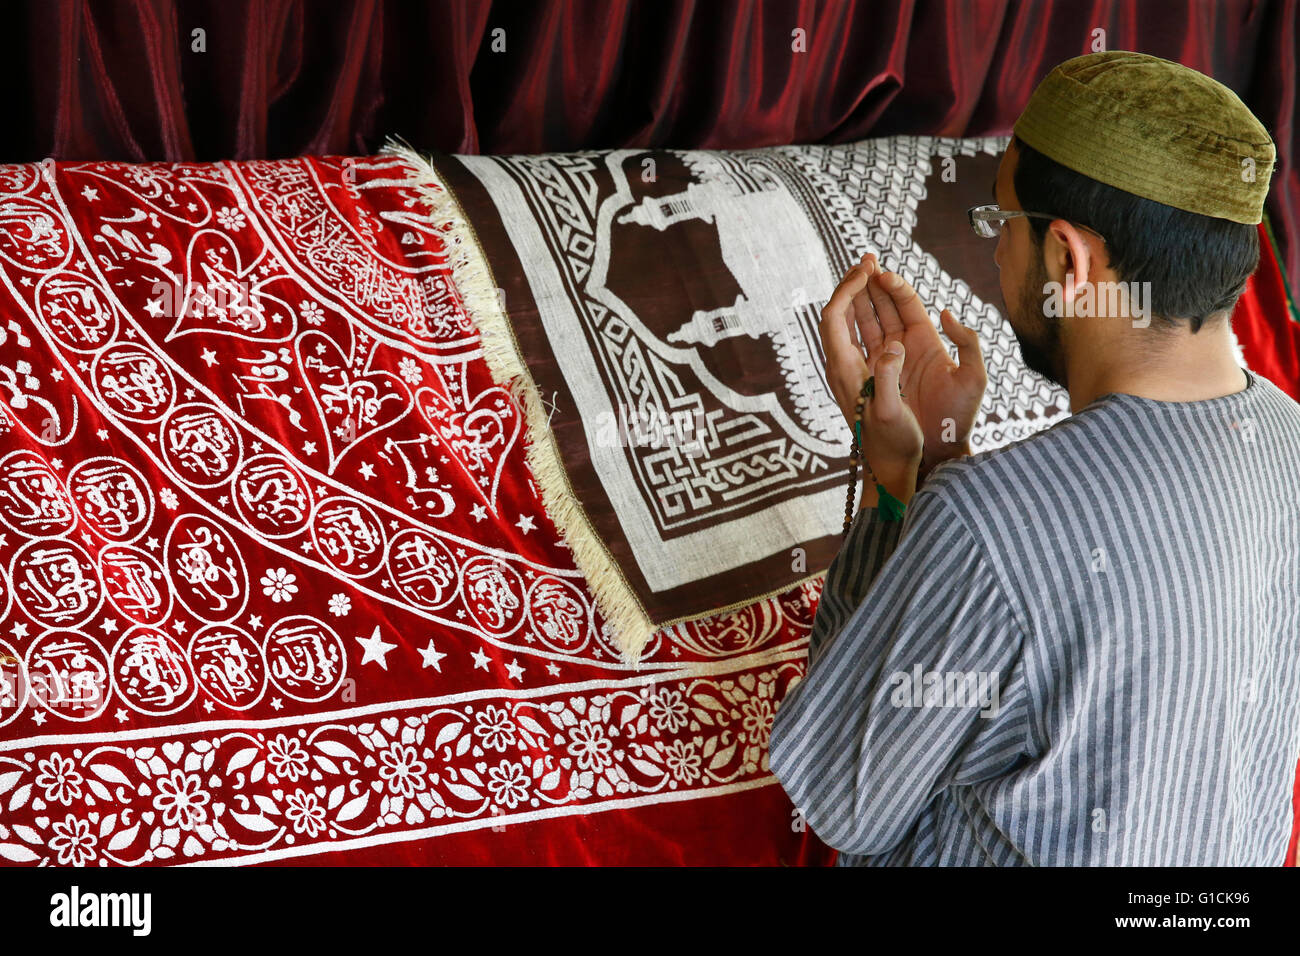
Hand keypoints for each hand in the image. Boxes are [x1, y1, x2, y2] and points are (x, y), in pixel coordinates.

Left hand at [819, 261, 923, 502]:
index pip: (835, 317)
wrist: (890, 468)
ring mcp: (852, 371)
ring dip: (861, 296)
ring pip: (850, 323)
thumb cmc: (894, 444)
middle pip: (838, 314)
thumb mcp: (892, 413)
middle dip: (852, 284)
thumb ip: (888, 378)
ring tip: (875, 272)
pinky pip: (861, 336)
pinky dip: (869, 314)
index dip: (848, 288)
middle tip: (868, 258)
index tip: (867, 268)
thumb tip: (892, 346)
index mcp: (845, 370)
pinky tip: (883, 306)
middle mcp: (843, 367)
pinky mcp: (864, 376)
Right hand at [854, 255, 987, 478]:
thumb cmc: (960, 416)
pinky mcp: (874, 376)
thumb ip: (967, 344)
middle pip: (885, 306)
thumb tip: (946, 314)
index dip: (893, 286)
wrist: (939, 450)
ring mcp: (888, 360)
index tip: (878, 273)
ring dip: (857, 301)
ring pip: (868, 322)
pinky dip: (848, 331)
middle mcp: (906, 345)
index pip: (906, 303)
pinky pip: (858, 347)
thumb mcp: (973, 378)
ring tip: (844, 281)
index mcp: (927, 340)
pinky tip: (836, 320)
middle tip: (858, 263)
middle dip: (872, 284)